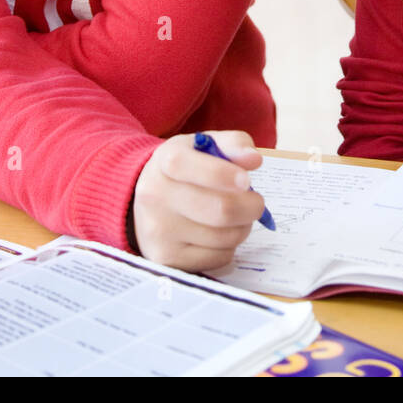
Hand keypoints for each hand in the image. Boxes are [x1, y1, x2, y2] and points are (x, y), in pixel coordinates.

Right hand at [130, 130, 266, 271]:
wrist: (145, 200)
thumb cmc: (186, 170)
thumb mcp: (205, 146)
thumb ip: (234, 144)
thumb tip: (254, 159)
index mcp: (167, 161)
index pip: (201, 169)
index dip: (227, 175)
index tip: (246, 181)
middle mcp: (156, 196)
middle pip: (222, 210)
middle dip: (251, 208)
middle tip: (256, 204)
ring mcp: (159, 230)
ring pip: (225, 237)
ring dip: (242, 228)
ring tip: (236, 218)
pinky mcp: (166, 258)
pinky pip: (218, 258)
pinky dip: (229, 247)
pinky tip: (219, 235)